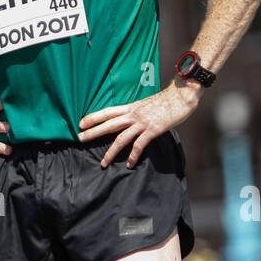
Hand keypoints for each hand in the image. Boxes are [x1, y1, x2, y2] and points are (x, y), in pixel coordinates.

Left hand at [77, 80, 201, 167]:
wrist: (180, 96)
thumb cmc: (165, 101)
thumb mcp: (145, 104)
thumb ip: (136, 112)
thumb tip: (128, 119)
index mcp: (130, 107)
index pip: (107, 111)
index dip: (93, 117)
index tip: (80, 123)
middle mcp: (133, 114)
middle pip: (108, 124)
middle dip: (93, 132)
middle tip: (80, 138)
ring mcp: (142, 122)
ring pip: (121, 138)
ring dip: (111, 151)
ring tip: (103, 163)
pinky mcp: (152, 130)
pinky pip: (139, 145)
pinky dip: (133, 156)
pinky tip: (129, 164)